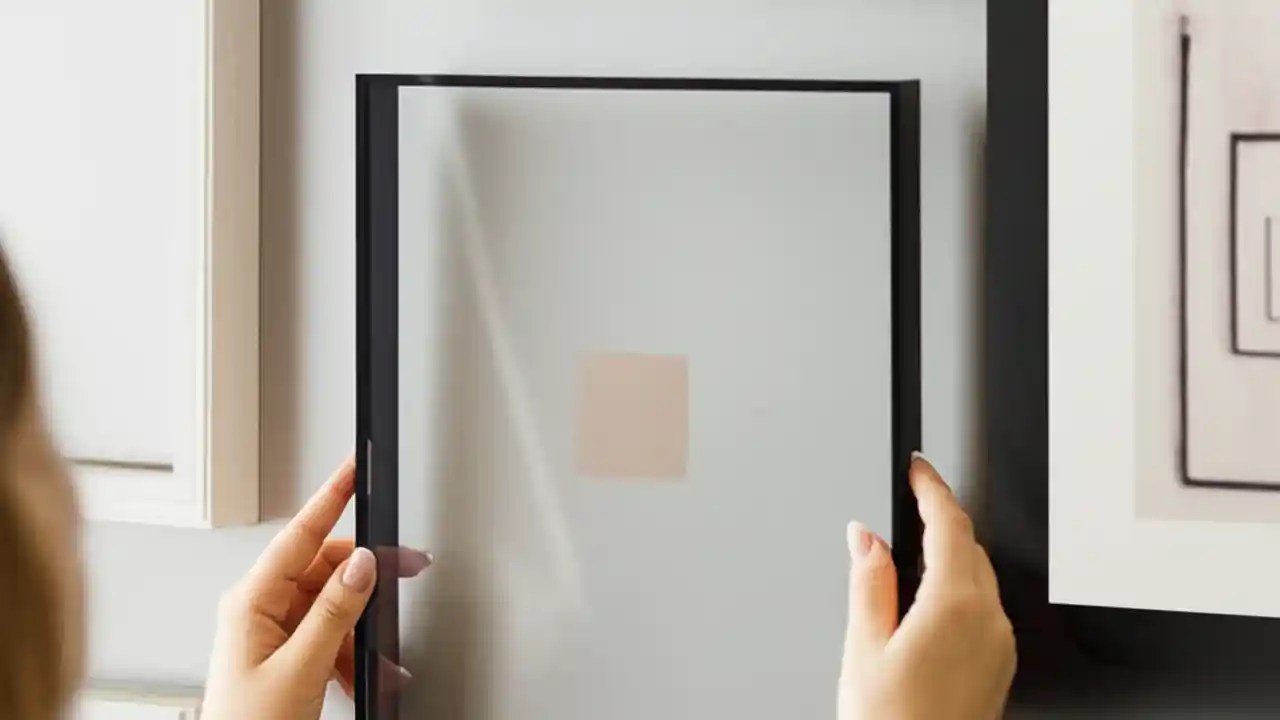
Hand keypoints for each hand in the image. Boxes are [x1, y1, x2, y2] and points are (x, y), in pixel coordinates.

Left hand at [202, 459, 431, 719]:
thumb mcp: (299, 669)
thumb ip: (333, 613)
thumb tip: (361, 565)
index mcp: (251, 603)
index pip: (299, 536)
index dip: (330, 498)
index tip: (353, 468)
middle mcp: (260, 611)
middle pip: (326, 570)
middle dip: (366, 578)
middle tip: (408, 568)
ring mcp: (273, 634)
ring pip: (333, 606)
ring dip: (361, 628)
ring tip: (379, 658)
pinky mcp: (287, 656)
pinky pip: (330, 636)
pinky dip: (352, 652)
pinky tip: (365, 672)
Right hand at [838, 454, 1015, 719]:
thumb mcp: (862, 646)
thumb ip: (868, 581)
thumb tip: (866, 537)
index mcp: (954, 605)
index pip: (949, 524)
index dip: (931, 487)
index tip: (918, 467)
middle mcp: (988, 621)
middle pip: (970, 545)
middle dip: (941, 518)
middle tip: (908, 502)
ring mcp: (999, 645)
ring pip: (981, 575)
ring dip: (952, 553)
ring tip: (909, 554)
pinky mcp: (999, 666)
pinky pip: (985, 607)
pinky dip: (960, 587)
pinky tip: (929, 601)